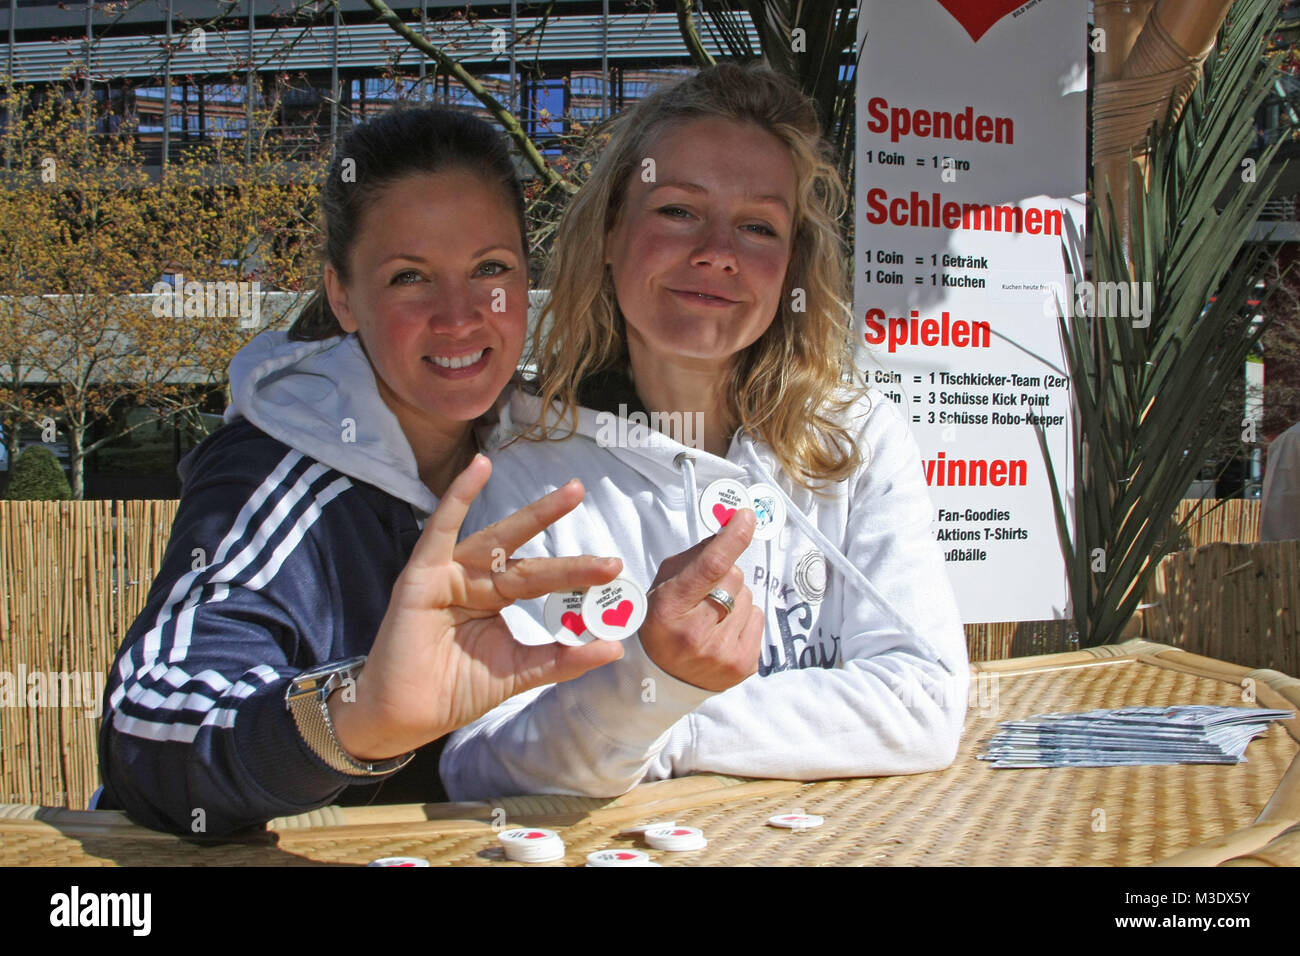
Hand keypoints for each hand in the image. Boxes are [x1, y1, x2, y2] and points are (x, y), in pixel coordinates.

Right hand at [329, 455, 624, 759]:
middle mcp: (476, 580)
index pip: (543, 579)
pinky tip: (479, 468)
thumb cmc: (455, 691)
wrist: (406, 717)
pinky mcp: (422, 575)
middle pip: (526, 554)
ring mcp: (449, 574)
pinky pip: (441, 529)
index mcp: (496, 598)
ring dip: (533, 514)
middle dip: (557, 526)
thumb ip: (563, 658)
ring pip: (497, 540)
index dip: (576, 574)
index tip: (616, 568)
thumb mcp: (519, 672)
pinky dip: (458, 497)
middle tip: (585, 494)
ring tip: (567, 492)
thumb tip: (614, 648)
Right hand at [638, 509, 764, 691]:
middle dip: (725, 576)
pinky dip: (745, 618)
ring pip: (748, 597)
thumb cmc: (662, 623)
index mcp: (669, 608)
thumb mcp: (663, 586)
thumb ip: (694, 557)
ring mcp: (721, 653)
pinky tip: (725, 631)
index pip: (710, 567)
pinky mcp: (743, 665)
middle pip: (734, 577)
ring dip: (735, 599)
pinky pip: (759, 618)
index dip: (731, 539)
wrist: (662, 679)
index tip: (746, 517)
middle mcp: (696, 633)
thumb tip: (729, 526)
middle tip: (705, 594)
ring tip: (713, 617)